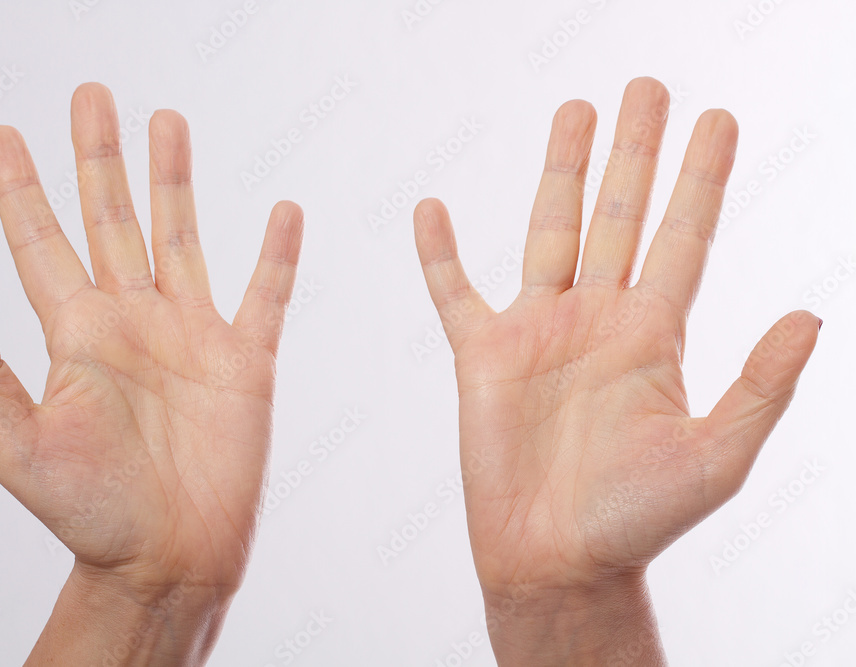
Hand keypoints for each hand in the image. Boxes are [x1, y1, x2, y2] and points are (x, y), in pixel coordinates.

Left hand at [0, 82, 302, 664]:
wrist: (168, 559)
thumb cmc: (91, 515)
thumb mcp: (18, 448)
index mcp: (75, 338)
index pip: (40, 244)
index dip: (20, 188)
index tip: (1, 136)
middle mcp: (131, 323)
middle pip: (111, 220)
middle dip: (98, 157)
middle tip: (90, 96)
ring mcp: (191, 337)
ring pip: (181, 237)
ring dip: (174, 180)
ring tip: (166, 122)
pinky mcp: (244, 362)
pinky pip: (264, 294)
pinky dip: (276, 254)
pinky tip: (282, 211)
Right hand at [413, 77, 818, 664]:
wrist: (555, 561)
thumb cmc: (636, 521)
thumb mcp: (715, 458)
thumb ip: (759, 387)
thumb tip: (809, 315)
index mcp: (654, 337)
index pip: (685, 237)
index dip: (703, 177)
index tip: (718, 117)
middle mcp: (599, 321)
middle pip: (620, 215)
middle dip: (635, 151)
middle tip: (647, 87)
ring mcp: (538, 333)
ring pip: (548, 232)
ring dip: (560, 172)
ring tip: (573, 111)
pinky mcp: (482, 357)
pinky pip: (454, 292)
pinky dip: (439, 254)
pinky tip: (431, 208)